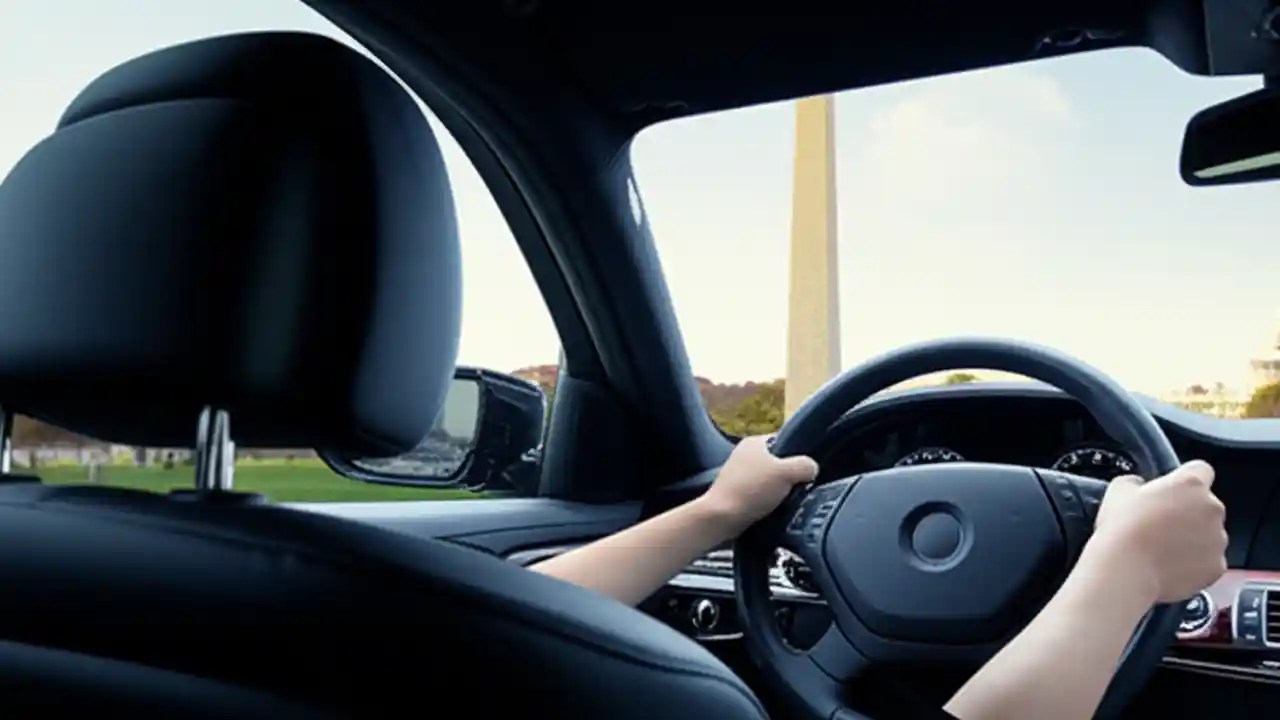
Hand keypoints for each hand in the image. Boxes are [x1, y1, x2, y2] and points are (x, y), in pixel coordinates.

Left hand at [697, 435, 818, 533]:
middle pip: (779, 463)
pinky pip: (761, 495)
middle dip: (791, 476)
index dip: (799, 454)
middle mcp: (745, 454)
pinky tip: (776, 511)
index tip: (808, 471)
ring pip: (771, 481)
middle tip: (802, 488)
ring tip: (791, 502)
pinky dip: (769, 502)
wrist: (720, 518)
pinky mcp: (736, 494)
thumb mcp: (786, 472)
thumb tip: (812, 469)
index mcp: (755, 442)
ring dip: (781, 491)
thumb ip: (805, 466)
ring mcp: (739, 475)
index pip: (785, 441)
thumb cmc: (752, 489)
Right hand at [1087, 460, 1226, 603]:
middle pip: (1206, 504)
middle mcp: (1212, 508)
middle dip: (1189, 511)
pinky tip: (1170, 565)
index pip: (1201, 470)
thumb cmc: (1122, 528)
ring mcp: (1218, 538)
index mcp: (1190, 484)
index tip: (1172, 490)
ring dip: (1193, 537)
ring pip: (1209, 533)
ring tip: (1162, 548)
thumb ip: (1137, 482)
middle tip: (1160, 523)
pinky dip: (1195, 563)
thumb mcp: (1119, 490)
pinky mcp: (1217, 566)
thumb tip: (1141, 488)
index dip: (1186, 479)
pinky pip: (1209, 560)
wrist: (1127, 571)